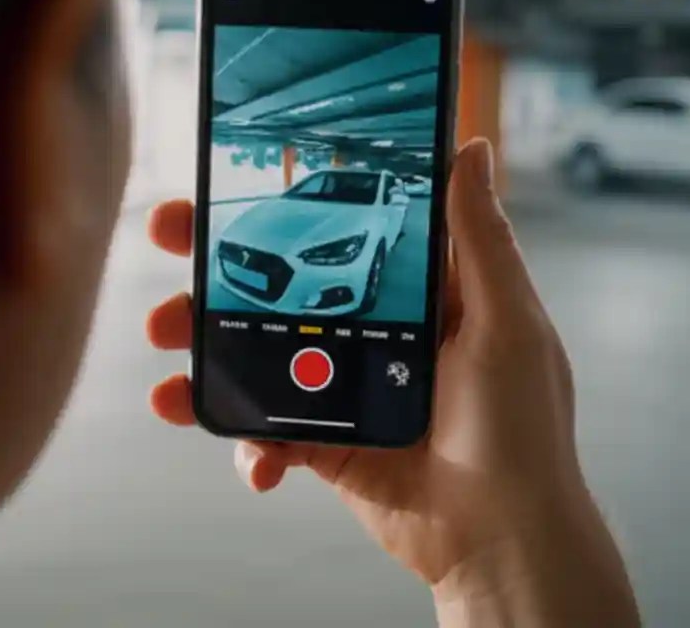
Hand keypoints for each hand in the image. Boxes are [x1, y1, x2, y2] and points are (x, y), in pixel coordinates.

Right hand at [146, 139, 638, 625]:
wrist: (501, 539)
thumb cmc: (522, 429)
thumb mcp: (508, 322)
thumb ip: (480, 240)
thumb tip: (470, 150)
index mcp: (414, 294)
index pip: (338, 230)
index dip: (284, 202)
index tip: (230, 177)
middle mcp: (371, 334)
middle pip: (279, 285)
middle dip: (216, 263)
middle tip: (170, 239)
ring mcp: (340, 390)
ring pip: (254, 355)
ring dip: (202, 351)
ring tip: (168, 360)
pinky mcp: (323, 446)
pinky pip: (265, 434)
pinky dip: (246, 446)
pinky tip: (255, 463)